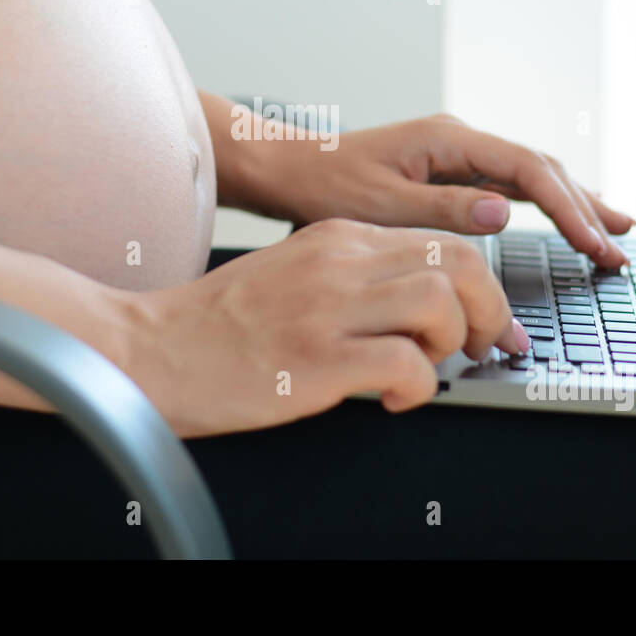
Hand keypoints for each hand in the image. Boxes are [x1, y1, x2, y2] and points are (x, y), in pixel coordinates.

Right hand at [125, 218, 526, 436]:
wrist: (149, 350)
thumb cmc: (218, 324)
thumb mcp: (292, 272)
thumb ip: (353, 273)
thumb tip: (421, 298)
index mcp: (336, 237)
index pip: (441, 241)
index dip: (479, 285)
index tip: (482, 322)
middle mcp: (338, 260)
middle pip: (458, 262)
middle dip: (486, 310)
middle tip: (473, 346)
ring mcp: (326, 307)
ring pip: (442, 304)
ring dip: (450, 346)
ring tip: (423, 369)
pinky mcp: (316, 358)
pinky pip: (407, 366)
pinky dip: (418, 389)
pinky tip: (390, 399)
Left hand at [230, 113, 634, 269]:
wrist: (290, 170)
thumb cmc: (326, 187)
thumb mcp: (383, 206)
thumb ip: (446, 209)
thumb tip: (507, 211)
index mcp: (450, 140)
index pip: (529, 171)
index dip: (570, 210)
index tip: (596, 246)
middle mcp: (460, 140)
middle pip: (541, 168)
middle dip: (586, 207)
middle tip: (622, 247)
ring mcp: (457, 154)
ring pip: (531, 175)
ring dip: (573, 203)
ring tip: (615, 229)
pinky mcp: (449, 170)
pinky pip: (509, 184)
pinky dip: (543, 203)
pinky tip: (565, 216)